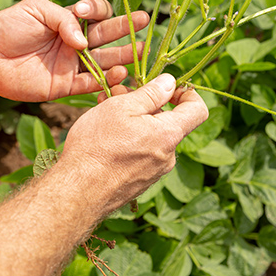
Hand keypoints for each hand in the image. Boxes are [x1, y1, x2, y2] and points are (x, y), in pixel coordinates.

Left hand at [0, 0, 149, 100]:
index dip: (98, 10)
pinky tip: (119, 74)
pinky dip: (106, 81)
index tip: (85, 11)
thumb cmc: (8, 27)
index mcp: (70, 22)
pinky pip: (91, 84)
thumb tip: (83, 41)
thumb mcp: (36, 9)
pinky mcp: (65, 85)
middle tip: (144, 21)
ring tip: (139, 52)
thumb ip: (63, 19)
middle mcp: (76, 43)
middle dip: (127, 28)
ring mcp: (72, 65)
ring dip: (123, 57)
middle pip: (108, 36)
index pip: (97, 13)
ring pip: (105, 61)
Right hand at [56, 74, 208, 214]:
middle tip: (120, 94)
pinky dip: (130, 141)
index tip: (166, 87)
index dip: (187, 93)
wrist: (76, 193)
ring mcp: (155, 172)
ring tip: (106, 112)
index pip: (198, 110)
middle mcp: (169, 156)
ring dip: (135, 121)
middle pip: (170, 122)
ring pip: (153, 138)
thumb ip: (151, 93)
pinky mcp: (140, 182)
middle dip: (149, 105)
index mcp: (169, 135)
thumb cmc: (97, 146)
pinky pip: (143, 154)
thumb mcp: (122, 108)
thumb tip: (170, 81)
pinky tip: (106, 136)